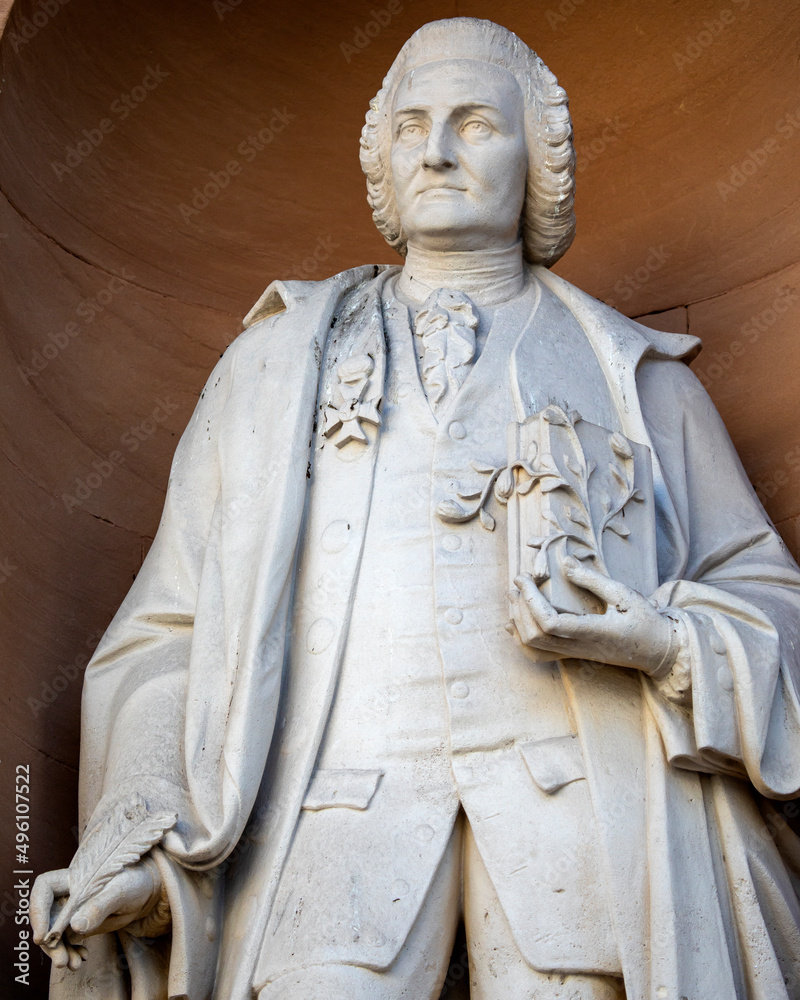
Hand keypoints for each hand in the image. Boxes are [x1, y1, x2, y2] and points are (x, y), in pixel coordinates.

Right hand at [31, 861, 159, 967]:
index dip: (38, 910)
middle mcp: (68, 893)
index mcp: (74, 877)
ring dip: (59, 951)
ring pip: (53, 932)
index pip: (44, 888)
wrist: (147, 893)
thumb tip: (76, 926)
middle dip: (50, 941)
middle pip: (46, 916)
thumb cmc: (135, 882)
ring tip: (72, 964)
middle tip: (61, 960)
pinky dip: (70, 952)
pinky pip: (65, 941)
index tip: (42, 935)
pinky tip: (81, 958)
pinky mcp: (78, 925)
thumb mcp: (121, 891)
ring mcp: (71, 910)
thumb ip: (100, 906)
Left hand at [511, 556, 677, 675]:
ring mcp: (575, 654)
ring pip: (533, 648)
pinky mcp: (573, 655)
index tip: (524, 577)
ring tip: (516, 596)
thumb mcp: (623, 594)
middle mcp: (580, 647)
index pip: (551, 623)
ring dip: (518, 621)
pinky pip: (539, 654)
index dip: (531, 600)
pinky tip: (516, 621)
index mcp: (593, 632)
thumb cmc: (645, 621)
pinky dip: (522, 638)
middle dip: (519, 607)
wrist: (658, 651)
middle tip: (519, 581)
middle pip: (535, 636)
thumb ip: (591, 580)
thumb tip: (563, 562)